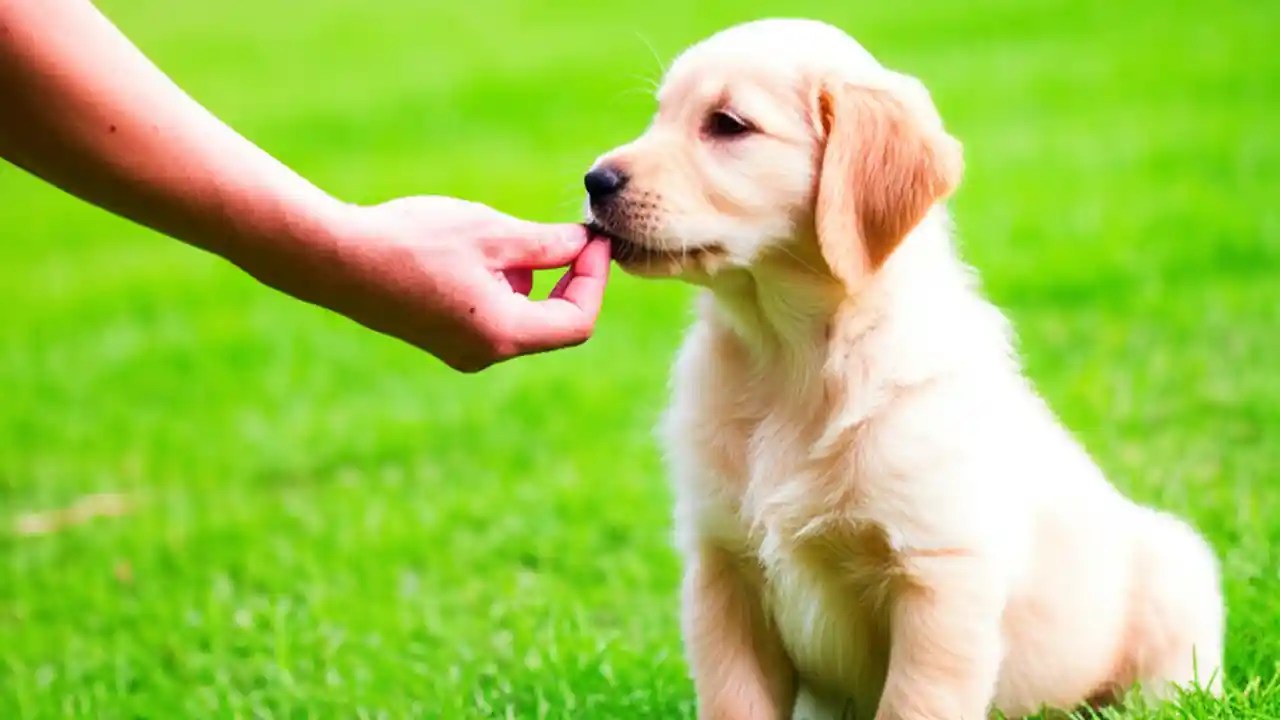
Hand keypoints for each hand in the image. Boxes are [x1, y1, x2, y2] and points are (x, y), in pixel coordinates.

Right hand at [256, 197, 610, 371]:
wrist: (334, 259)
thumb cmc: (412, 241)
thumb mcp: (491, 234)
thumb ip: (546, 243)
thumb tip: (584, 242)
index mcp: (503, 334)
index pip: (577, 322)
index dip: (594, 280)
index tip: (593, 239)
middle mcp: (486, 353)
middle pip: (554, 324)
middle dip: (570, 279)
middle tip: (574, 235)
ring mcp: (462, 350)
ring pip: (523, 319)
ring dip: (535, 279)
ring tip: (518, 236)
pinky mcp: (442, 337)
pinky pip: (493, 318)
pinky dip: (505, 286)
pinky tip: (482, 250)